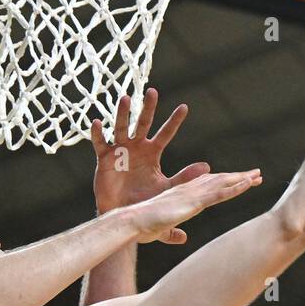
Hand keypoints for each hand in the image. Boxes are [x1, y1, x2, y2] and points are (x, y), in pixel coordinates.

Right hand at [93, 89, 209, 228]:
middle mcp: (136, 147)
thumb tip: (207, 167)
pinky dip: (97, 134)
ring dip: (123, 113)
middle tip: (153, 92)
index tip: (184, 107)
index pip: (165, 134)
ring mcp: (120, 150)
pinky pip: (100, 143)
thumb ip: (184, 178)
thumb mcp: (166, 189)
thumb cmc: (144, 201)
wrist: (121, 213)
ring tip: (125, 99)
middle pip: (143, 123)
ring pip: (121, 127)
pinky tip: (97, 124)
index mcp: (152, 153)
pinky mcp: (104, 158)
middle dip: (148, 108)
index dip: (174, 121)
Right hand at [129, 168, 261, 244]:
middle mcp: (189, 190)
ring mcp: (192, 194)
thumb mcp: (162, 231)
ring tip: (258, 175)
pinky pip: (219, 193)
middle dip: (238, 177)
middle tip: (256, 174)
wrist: (131, 223)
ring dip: (242, 179)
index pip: (209, 186)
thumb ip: (173, 233)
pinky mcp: (193, 202)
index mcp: (183, 195)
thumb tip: (183, 238)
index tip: (239, 182)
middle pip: (218, 181)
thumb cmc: (143, 227)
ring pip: (223, 184)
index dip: (226, 183)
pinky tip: (249, 183)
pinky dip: (236, 187)